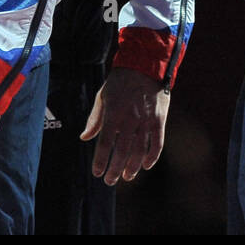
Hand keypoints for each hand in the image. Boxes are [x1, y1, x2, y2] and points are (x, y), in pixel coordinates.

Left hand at [80, 66, 168, 185]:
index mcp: (113, 114)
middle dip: (115, 170)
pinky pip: (157, 143)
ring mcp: (146, 120)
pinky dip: (152, 157)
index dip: (101, 161)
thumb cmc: (121, 81)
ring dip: (132, 167)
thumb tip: (84, 138)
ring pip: (139, 152)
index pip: (105, 144)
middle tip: (110, 180)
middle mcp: (130, 119)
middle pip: (122, 152)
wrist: (145, 64)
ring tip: (126, 176)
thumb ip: (94, 119)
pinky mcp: (159, 119)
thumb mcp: (103, 96)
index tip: (97, 172)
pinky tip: (146, 165)